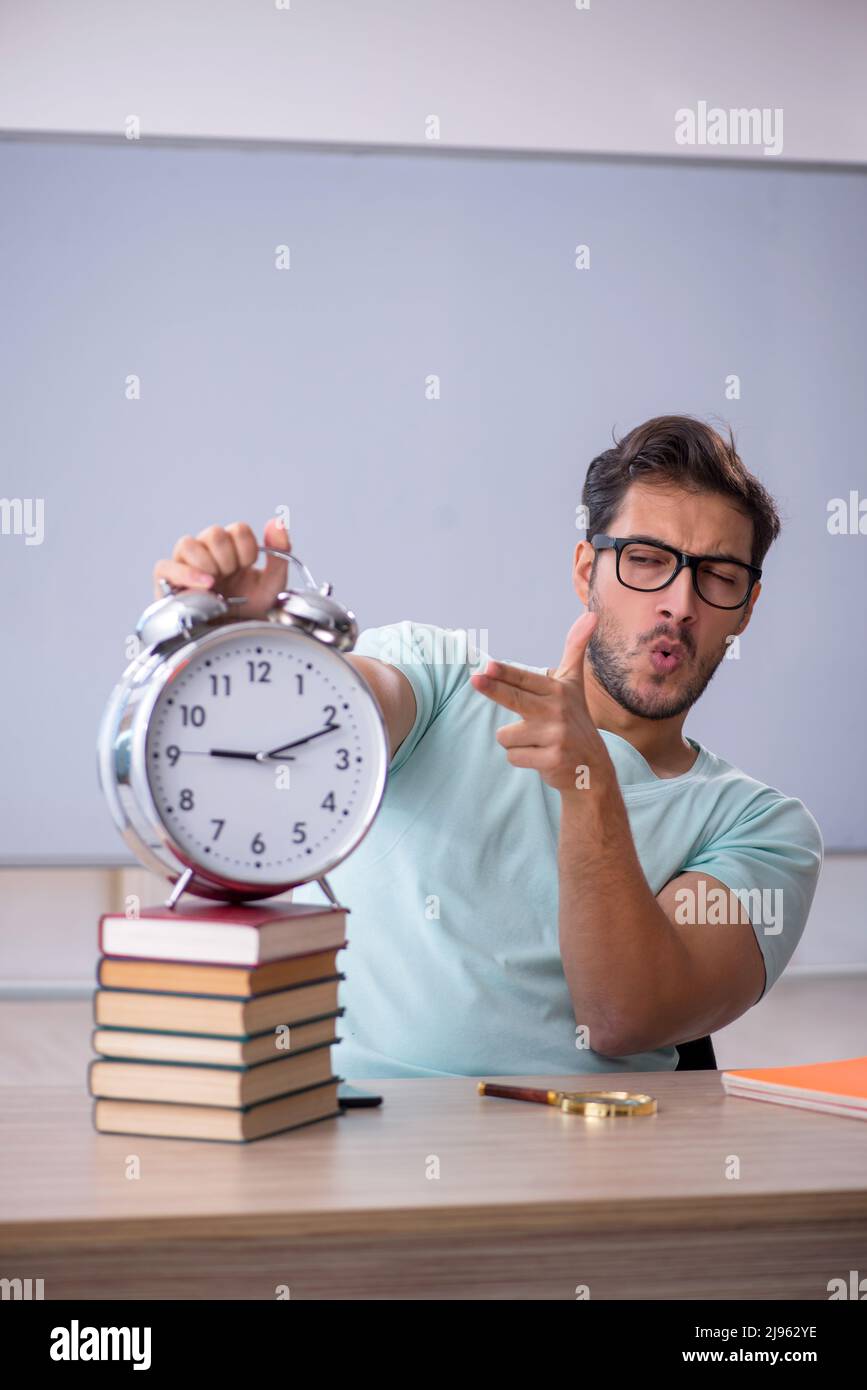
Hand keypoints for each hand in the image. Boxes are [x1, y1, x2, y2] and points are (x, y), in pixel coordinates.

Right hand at [152, 516, 290, 620]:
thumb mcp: (273, 584)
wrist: (235, 639)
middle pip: (214, 533)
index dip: (246, 548)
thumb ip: (280, 552)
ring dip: (208, 564)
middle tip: (231, 578)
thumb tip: (277, 522)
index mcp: (232, 549)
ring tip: (216, 584)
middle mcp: (207, 552)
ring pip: (188, 544)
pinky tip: (204, 585)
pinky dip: (186, 573)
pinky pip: (165, 566)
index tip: (248, 568)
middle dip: (228, 558)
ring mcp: (185, 565)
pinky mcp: (167, 581)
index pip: (237, 529)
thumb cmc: (250, 611)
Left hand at [469, 612, 606, 792]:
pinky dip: (521, 759)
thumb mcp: (574, 683)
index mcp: (558, 690)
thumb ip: (575, 649)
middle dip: (493, 689)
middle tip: (474, 679)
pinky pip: (513, 756)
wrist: (592, 767)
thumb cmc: (575, 718)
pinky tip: (541, 757)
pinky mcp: (552, 759)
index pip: (525, 680)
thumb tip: (591, 614)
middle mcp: (558, 711)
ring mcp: (556, 736)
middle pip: (515, 699)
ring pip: (506, 736)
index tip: (488, 666)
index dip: (505, 673)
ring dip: (514, 742)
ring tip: (537, 742)